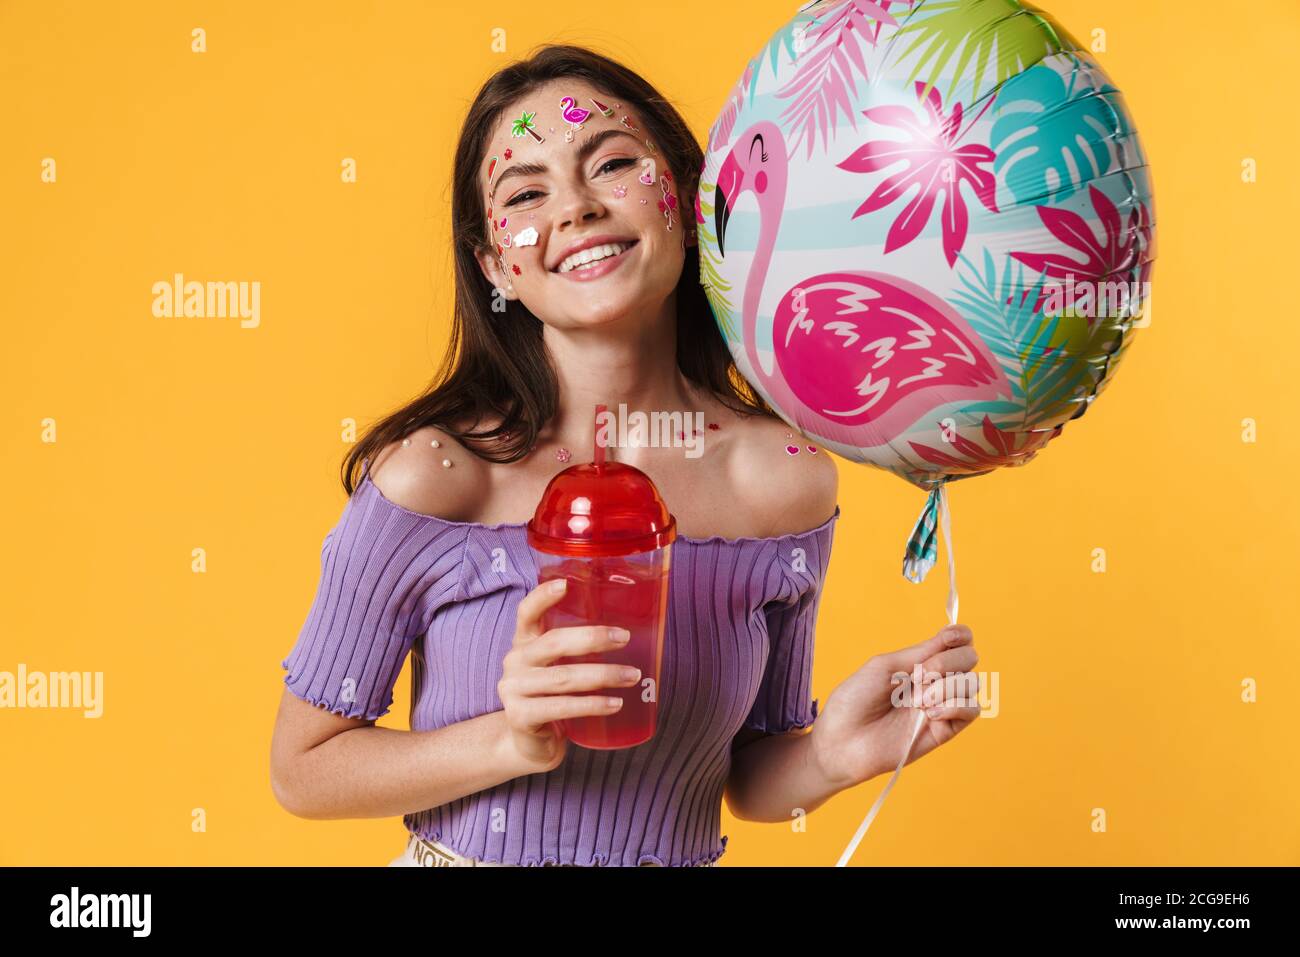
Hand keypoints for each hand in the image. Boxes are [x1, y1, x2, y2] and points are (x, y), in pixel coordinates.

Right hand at [496, 578, 642, 773]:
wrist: (528, 744)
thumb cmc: (552, 697)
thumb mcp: (557, 668)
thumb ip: (576, 649)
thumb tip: (628, 631)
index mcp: (524, 643)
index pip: (527, 613)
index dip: (543, 596)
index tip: (566, 583)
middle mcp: (515, 662)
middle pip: (554, 643)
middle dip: (592, 638)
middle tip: (624, 638)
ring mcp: (513, 690)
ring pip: (563, 678)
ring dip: (603, 675)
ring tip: (632, 676)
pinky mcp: (520, 717)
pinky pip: (561, 707)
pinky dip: (592, 705)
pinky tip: (615, 704)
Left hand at [809, 623, 980, 790]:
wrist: (842, 740)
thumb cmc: (855, 701)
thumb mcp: (884, 667)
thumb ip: (919, 654)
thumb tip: (948, 638)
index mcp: (919, 664)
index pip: (956, 643)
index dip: (960, 635)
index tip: (948, 637)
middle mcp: (934, 683)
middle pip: (969, 658)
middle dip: (947, 662)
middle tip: (919, 675)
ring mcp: (941, 706)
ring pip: (972, 684)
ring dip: (946, 687)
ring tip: (917, 701)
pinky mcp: (944, 731)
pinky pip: (971, 711)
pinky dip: (954, 706)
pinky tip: (929, 714)